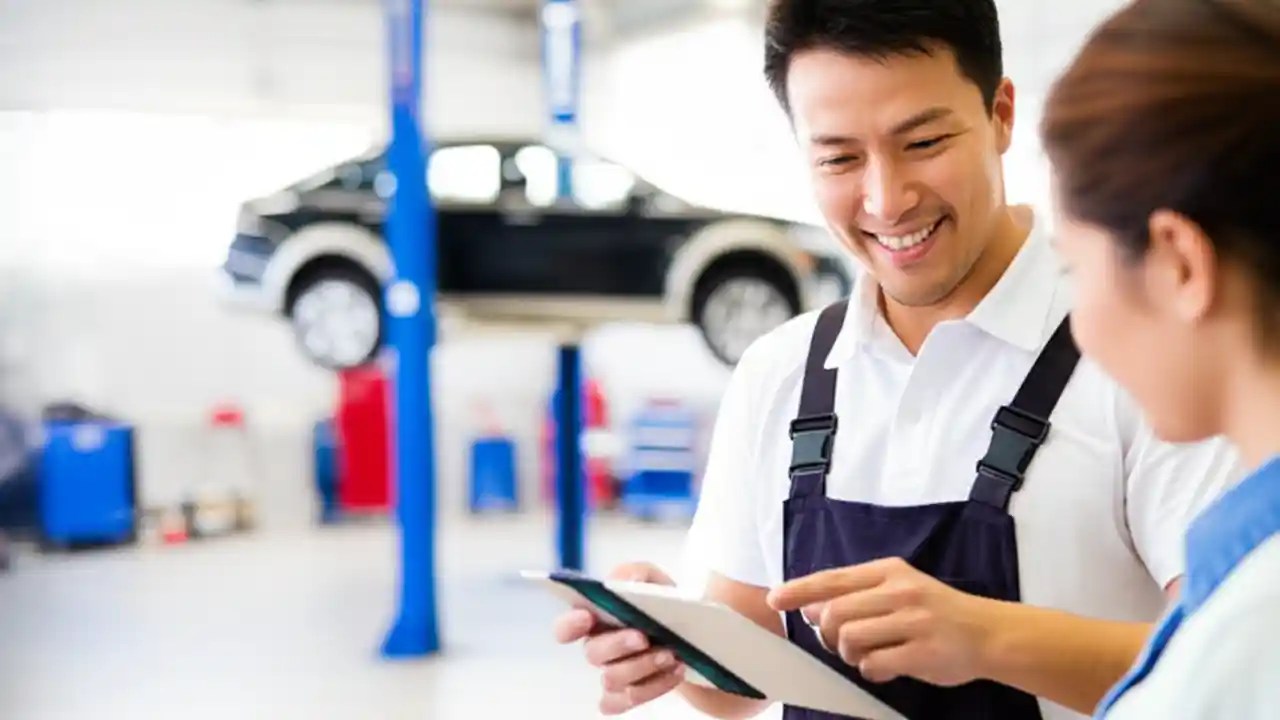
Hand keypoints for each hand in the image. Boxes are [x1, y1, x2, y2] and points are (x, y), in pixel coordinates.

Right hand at [552, 562, 686, 714]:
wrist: (695, 634)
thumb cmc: (663, 604)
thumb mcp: (654, 579)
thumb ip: (637, 572)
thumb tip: (628, 581)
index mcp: (595, 618)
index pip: (565, 627)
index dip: (569, 625)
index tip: (586, 616)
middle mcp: (599, 648)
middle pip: (592, 654)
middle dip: (618, 644)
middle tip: (644, 637)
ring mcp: (613, 674)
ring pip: (613, 679)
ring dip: (644, 666)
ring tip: (671, 653)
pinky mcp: (630, 694)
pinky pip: (629, 699)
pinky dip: (654, 687)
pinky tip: (675, 671)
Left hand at [766, 557, 999, 686]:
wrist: (989, 632)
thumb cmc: (936, 612)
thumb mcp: (898, 590)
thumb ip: (857, 596)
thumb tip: (810, 608)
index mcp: (889, 571)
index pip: (833, 579)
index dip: (799, 590)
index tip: (776, 600)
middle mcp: (900, 591)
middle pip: (835, 613)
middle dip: (827, 635)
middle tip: (840, 644)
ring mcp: (913, 621)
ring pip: (850, 639)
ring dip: (849, 655)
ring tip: (866, 656)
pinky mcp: (923, 652)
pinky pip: (874, 665)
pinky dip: (871, 671)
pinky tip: (886, 667)